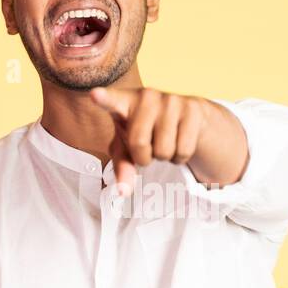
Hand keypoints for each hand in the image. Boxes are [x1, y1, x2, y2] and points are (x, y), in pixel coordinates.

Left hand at [88, 85, 211, 196]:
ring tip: (166, 140)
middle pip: (139, 144)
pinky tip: (180, 140)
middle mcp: (147, 96)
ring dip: (165, 156)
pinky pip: (183, 150)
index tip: (95, 94)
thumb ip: (122, 166)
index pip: (113, 101)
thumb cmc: (148, 130)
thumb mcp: (129, 147)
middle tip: (149, 146)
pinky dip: (180, 156)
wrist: (186, 116)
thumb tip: (123, 192)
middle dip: (144, 156)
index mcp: (124, 102)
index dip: (104, 99)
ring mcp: (171, 100)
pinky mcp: (192, 108)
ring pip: (164, 151)